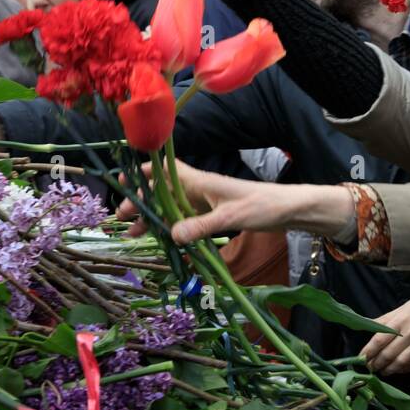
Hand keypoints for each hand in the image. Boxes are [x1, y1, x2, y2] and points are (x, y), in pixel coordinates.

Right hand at [115, 159, 353, 243]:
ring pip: (172, 208)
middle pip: (163, 192)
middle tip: (121, 218)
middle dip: (142, 202)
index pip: (167, 170)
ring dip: (153, 218)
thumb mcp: (231, 217)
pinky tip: (161, 239)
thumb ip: (201, 227)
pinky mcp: (214, 215)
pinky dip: (171, 227)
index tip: (124, 180)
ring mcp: (207, 203)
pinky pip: (186, 219)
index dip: (145, 172)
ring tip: (133, 233)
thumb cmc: (262, 206)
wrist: (289, 210)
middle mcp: (200, 189)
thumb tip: (171, 235)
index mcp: (201, 182)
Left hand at [361, 297, 409, 375]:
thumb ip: (383, 320)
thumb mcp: (400, 310)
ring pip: (401, 363)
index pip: (379, 340)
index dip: (368, 352)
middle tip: (371, 368)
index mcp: (399, 321)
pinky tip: (398, 369)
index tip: (362, 358)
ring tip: (383, 371)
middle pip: (388, 354)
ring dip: (389, 370)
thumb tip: (366, 325)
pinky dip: (404, 370)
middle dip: (376, 364)